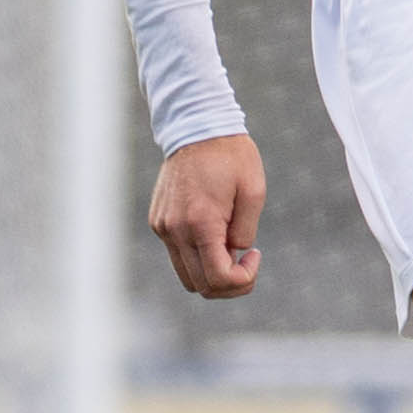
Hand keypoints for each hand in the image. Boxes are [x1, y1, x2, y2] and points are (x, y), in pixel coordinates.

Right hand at [149, 134, 265, 298]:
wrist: (196, 127)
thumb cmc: (231, 156)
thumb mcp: (254, 192)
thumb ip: (245, 231)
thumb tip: (234, 254)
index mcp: (200, 223)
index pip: (218, 279)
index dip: (243, 280)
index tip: (254, 254)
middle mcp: (175, 230)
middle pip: (200, 285)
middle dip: (229, 284)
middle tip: (246, 261)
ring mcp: (162, 227)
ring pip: (186, 275)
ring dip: (211, 273)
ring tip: (230, 248)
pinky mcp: (158, 221)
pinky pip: (177, 254)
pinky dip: (197, 256)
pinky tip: (214, 232)